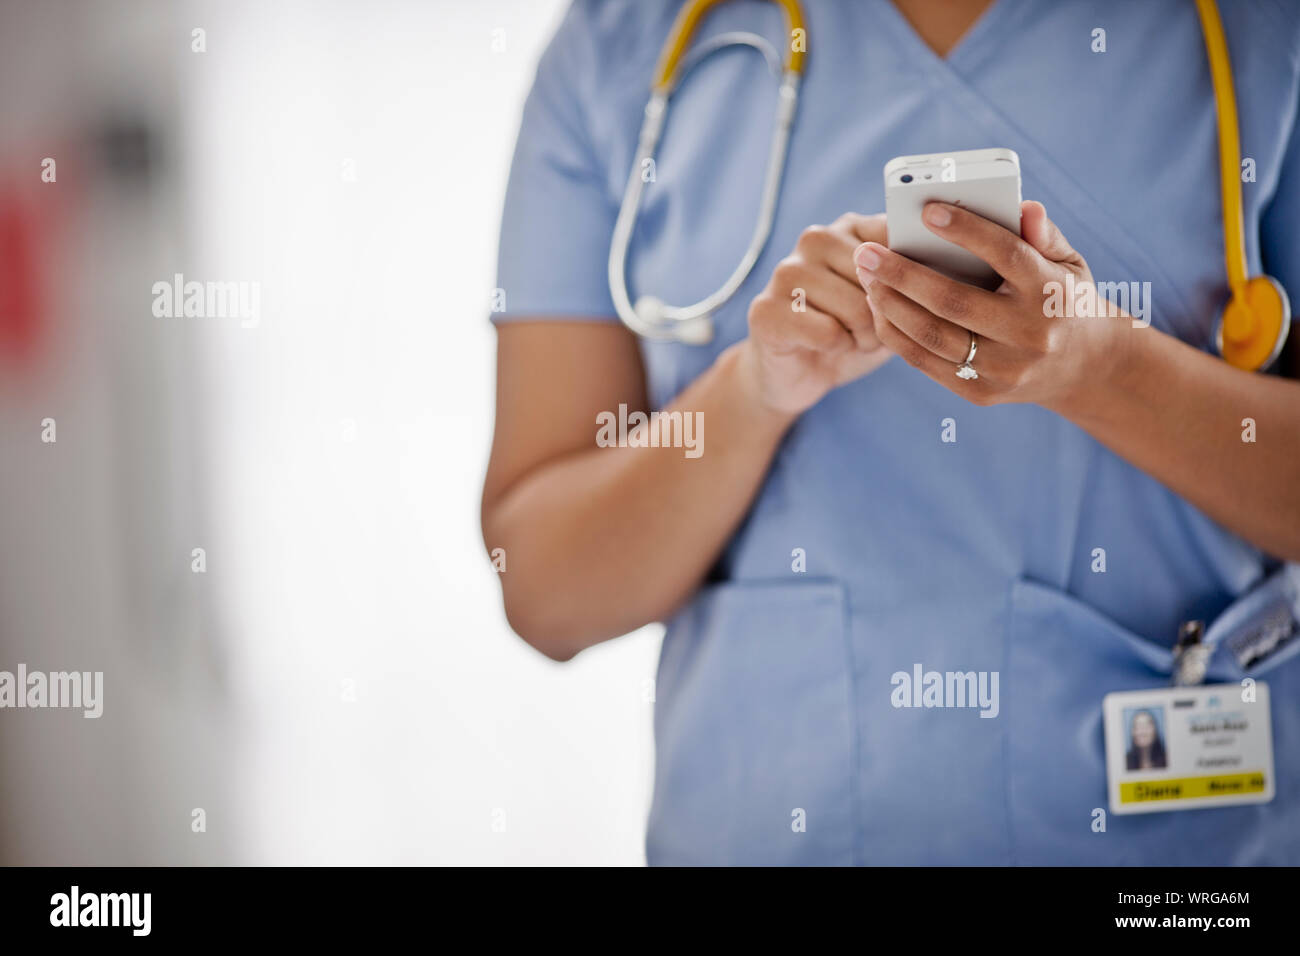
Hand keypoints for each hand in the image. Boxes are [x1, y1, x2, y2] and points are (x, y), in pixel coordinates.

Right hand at [742, 213, 893, 415]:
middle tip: (867, 329)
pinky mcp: (766, 308)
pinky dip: (836, 349)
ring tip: (848, 338)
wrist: (801, 372)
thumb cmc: (853, 331)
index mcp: (850, 227)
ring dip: (862, 338)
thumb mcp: (892, 300)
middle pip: (879, 281)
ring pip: (857, 310)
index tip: (904, 299)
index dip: (911, 281)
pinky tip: (823, 347)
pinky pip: (828, 333)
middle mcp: (815, 238)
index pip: (898, 239)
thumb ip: (912, 276)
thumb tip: (930, 269)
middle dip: (884, 318)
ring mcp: (786, 271)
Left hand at [853, 201, 1126, 409]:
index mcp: (1050, 293)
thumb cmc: (1063, 300)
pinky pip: (926, 363)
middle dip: (902, 274)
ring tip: (866, 277)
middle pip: (952, 302)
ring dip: (890, 305)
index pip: (1006, 254)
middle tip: (866, 251)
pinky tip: (878, 309)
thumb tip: (1023, 207)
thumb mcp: (1068, 263)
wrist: (1084, 368)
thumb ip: (1043, 234)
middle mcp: (1028, 335)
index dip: (966, 230)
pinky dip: (896, 335)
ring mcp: (1004, 370)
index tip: (927, 210)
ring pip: (932, 336)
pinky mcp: (981, 394)